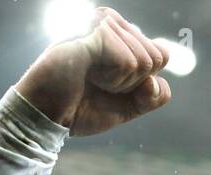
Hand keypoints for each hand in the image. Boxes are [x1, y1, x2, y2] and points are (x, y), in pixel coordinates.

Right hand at [15, 7, 170, 135]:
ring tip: (92, 79)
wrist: (49, 116)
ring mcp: (103, 24)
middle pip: (158, 57)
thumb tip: (156, 82)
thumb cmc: (81, 107)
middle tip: (102, 85)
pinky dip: (114, 79)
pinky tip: (88, 74)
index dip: (144, 83)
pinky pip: (129, 61)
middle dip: (134, 83)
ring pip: (145, 60)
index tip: (114, 87)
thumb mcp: (126, 107)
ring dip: (121, 82)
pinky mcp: (96, 31)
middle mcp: (112, 23)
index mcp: (120, 34)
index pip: (162, 55)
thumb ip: (151, 97)